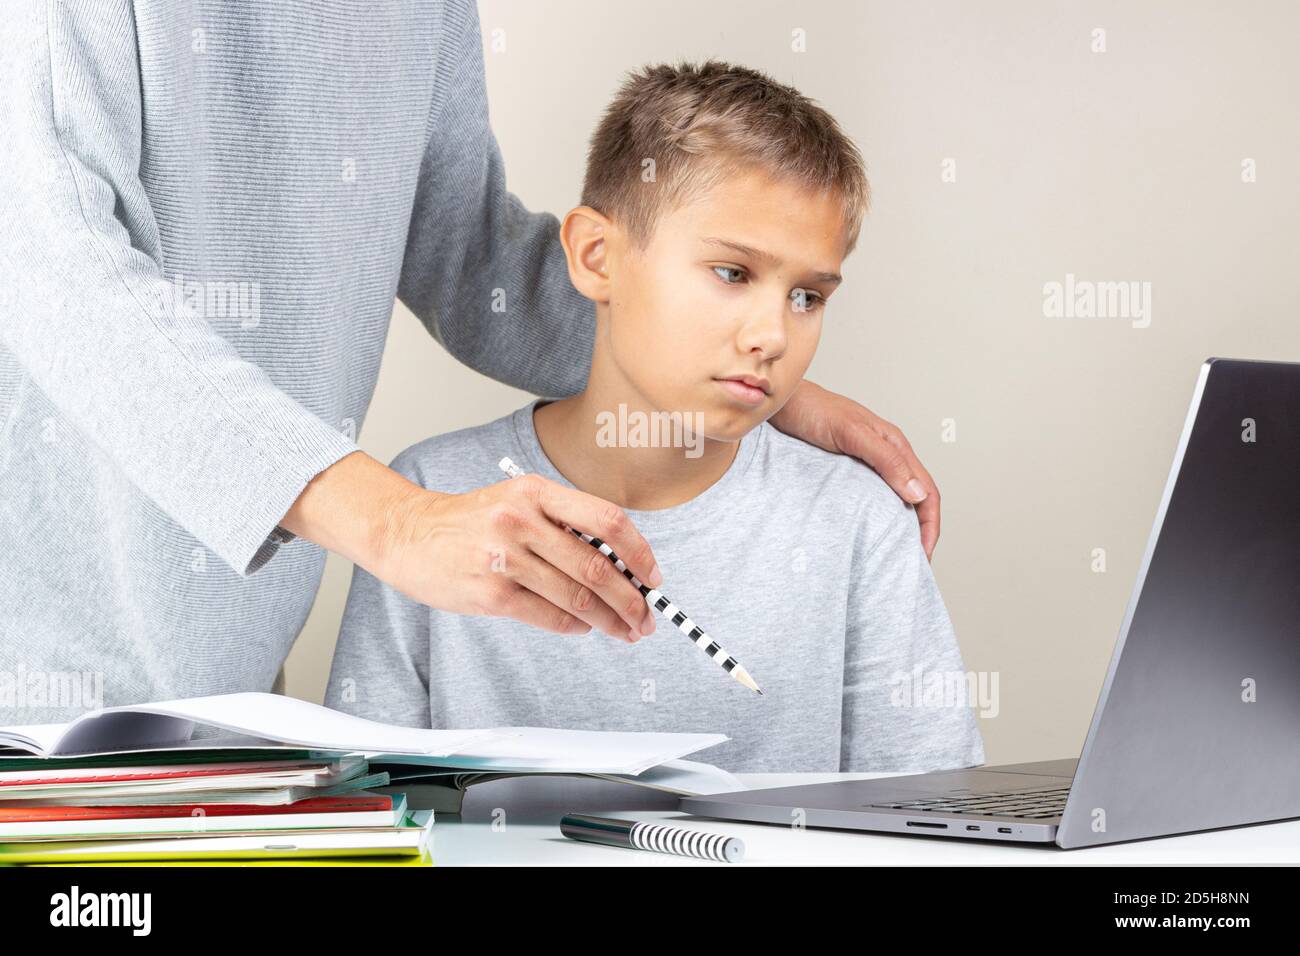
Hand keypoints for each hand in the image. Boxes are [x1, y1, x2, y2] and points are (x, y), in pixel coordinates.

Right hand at [282, 452, 662, 640]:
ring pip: (577, 596)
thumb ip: (564, 524)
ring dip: (610, 619)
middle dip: (631, 598)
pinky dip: (575, 625)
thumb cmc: (471, 521)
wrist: (408, 534)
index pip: (607, 520)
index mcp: (536, 490)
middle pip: (597, 565)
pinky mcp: (491, 592)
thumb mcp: (518, 501)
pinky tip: (585, 628)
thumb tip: (621, 565)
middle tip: (647, 618)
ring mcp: (506, 557)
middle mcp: (522, 519)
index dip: (638, 552)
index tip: (653, 576)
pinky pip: (549, 615)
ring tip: (625, 630)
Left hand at [769, 380, 940, 559]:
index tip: (923, 556)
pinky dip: (875, 518)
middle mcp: (886, 455)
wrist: (779, 403)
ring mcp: (866, 463)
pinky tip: (864, 533)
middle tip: (911, 565)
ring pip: (894, 500)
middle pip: (916, 499)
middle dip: (919, 532)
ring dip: (899, 526)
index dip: (930, 525)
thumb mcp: (851, 434)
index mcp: (896, 445)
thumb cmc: (812, 410)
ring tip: (891, 554)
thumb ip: (886, 460)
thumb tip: (918, 494)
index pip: (927, 491)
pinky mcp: (845, 470)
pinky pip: (869, 498)